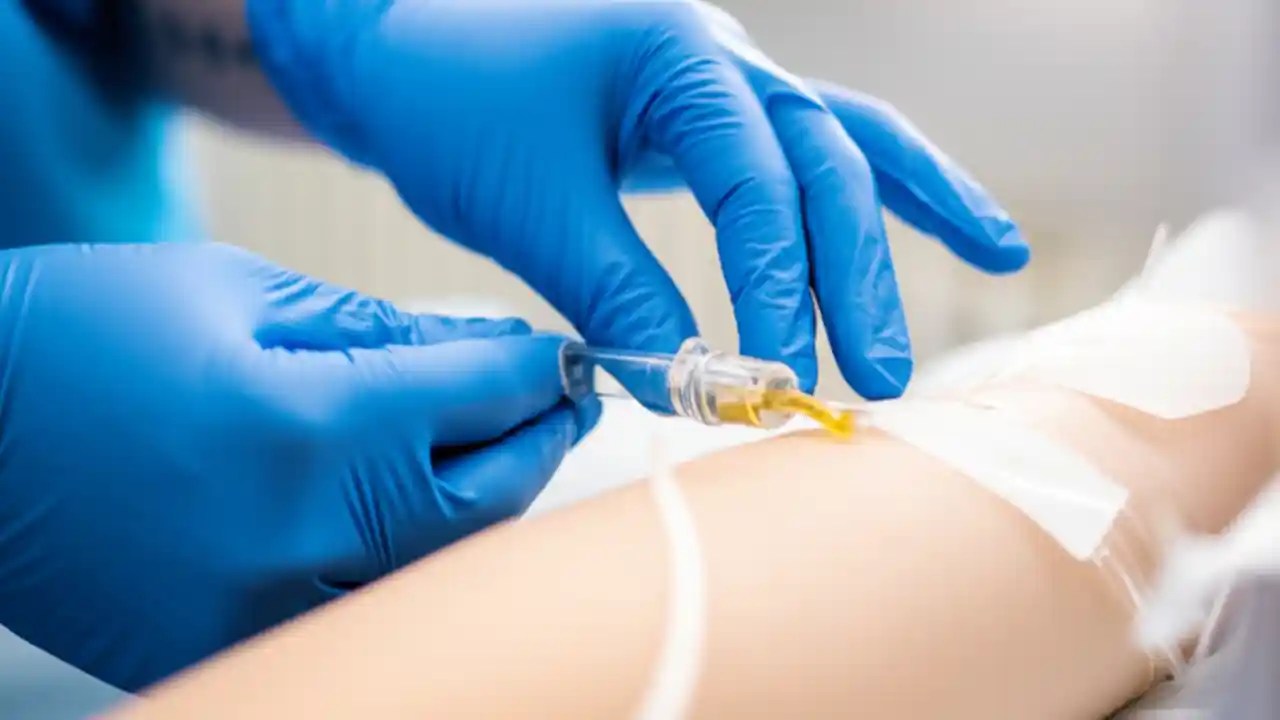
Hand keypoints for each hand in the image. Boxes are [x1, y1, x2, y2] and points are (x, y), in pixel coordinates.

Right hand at [0, 242, 597, 689]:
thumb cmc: (87, 334)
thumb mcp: (242, 293)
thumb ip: (384, 334)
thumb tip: (489, 354)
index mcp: (303, 427)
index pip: (482, 401)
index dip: (537, 374)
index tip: (557, 359)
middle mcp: (296, 539)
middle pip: (486, 502)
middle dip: (536, 443)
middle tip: (553, 406)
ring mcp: (262, 614)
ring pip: (436, 572)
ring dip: (481, 509)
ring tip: (495, 453)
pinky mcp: (228, 647)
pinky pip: (361, 615)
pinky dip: (405, 566)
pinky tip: (411, 516)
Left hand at [251, 0, 1028, 397]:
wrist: (399, 45)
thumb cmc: (448, 100)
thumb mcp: (527, 203)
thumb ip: (617, 288)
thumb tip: (688, 383)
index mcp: (678, 57)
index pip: (756, 189)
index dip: (773, 291)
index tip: (770, 380)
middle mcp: (725, 57)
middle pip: (826, 166)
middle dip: (859, 276)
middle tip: (880, 378)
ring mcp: (729, 80)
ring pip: (846, 142)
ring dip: (912, 211)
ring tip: (1001, 258)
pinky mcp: (717, 117)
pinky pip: (814, 150)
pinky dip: (876, 189)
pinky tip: (942, 218)